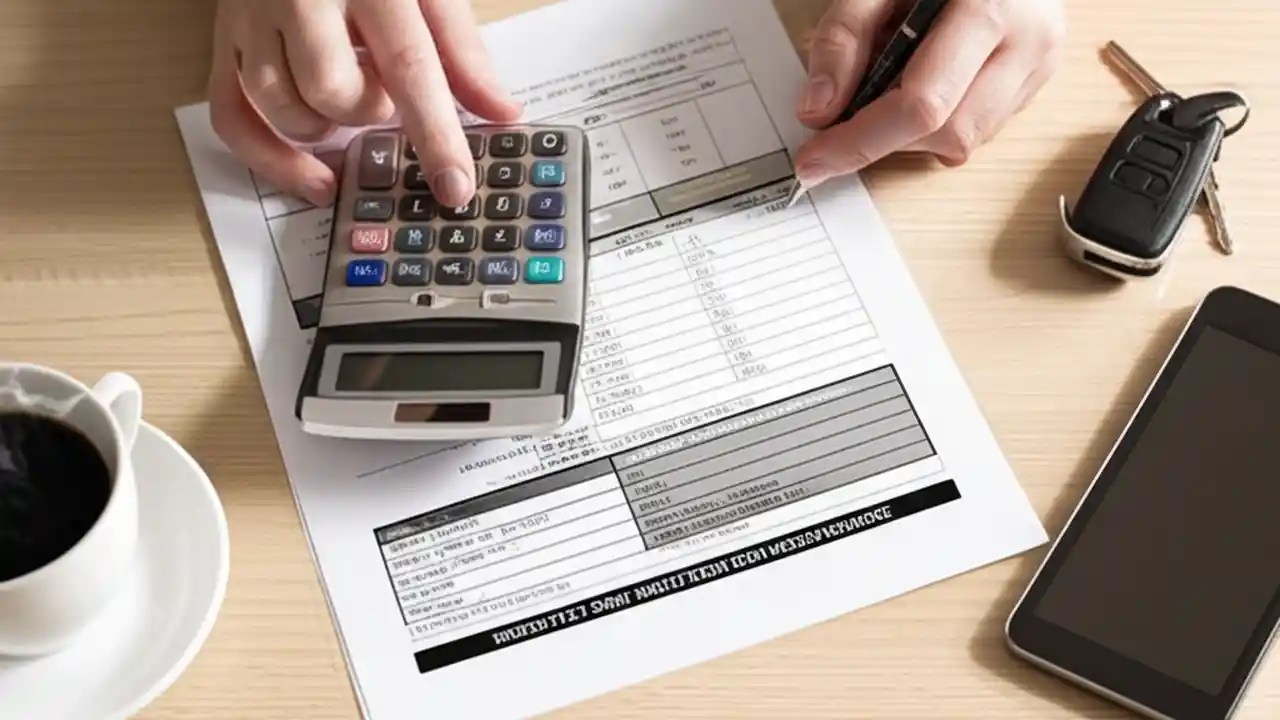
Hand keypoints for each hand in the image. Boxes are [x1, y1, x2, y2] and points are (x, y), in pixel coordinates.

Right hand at [207, 0, 521, 207]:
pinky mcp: (222, 37)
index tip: (456, 187)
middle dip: (370, 112)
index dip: (435, 133)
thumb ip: (462, 50)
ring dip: (326, 126)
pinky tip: (314, 175)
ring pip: (282, 105)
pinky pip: (231, 116)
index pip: (407, 64)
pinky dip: (272, 158)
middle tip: (384, 91)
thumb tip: (501, 113)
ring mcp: (252, 15)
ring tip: (350, 98)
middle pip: (333, 91)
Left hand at [793, 0, 1064, 187]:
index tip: (815, 160)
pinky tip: (923, 81)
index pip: (922, 103)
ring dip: (912, 133)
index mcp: (988, 6)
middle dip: (884, 139)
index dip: (861, 141)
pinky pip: (978, 130)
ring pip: (964, 142)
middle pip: (946, 133)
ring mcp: (1038, 66)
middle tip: (838, 125)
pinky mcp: (1036, 83)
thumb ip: (844, 37)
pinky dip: (937, 123)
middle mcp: (1027, 42)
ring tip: (891, 81)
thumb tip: (817, 111)